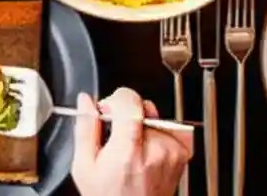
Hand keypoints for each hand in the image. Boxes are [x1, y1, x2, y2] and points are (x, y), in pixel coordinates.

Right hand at [71, 89, 191, 195]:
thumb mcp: (84, 167)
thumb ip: (86, 128)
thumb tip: (85, 102)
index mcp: (128, 151)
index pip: (130, 101)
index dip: (115, 99)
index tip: (107, 109)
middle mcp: (155, 149)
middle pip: (141, 108)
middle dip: (126, 115)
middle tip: (115, 137)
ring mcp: (171, 151)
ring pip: (153, 117)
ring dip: (140, 126)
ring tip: (130, 150)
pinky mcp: (181, 153)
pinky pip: (166, 130)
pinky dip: (154, 136)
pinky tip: (144, 154)